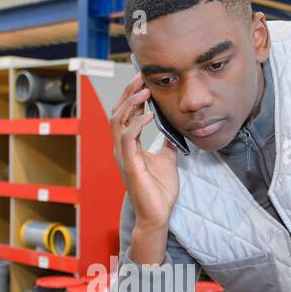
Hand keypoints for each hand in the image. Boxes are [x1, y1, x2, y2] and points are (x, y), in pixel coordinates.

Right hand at [110, 73, 178, 234]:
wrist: (158, 214)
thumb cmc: (159, 190)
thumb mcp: (167, 158)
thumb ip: (166, 141)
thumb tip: (173, 127)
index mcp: (128, 146)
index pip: (126, 115)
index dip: (133, 97)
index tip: (145, 81)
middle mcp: (121, 149)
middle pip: (118, 113)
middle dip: (128, 93)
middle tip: (141, 77)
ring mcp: (123, 156)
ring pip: (118, 122)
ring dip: (131, 104)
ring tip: (145, 92)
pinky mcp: (129, 165)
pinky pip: (128, 138)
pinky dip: (138, 124)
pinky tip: (151, 115)